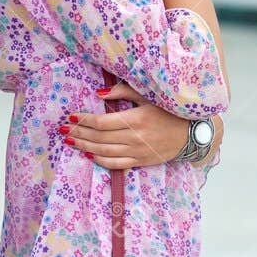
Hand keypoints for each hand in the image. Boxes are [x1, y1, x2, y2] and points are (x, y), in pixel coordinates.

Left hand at [59, 79, 210, 168]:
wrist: (192, 133)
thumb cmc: (170, 110)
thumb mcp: (148, 96)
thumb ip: (123, 92)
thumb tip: (98, 93)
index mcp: (137, 119)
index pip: (102, 122)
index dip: (83, 121)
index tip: (71, 117)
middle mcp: (136, 138)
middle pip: (99, 138)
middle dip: (79, 134)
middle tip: (63, 130)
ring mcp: (138, 152)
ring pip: (104, 152)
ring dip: (84, 147)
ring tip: (70, 142)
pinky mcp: (141, 161)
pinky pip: (116, 164)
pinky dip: (100, 161)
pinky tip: (89, 155)